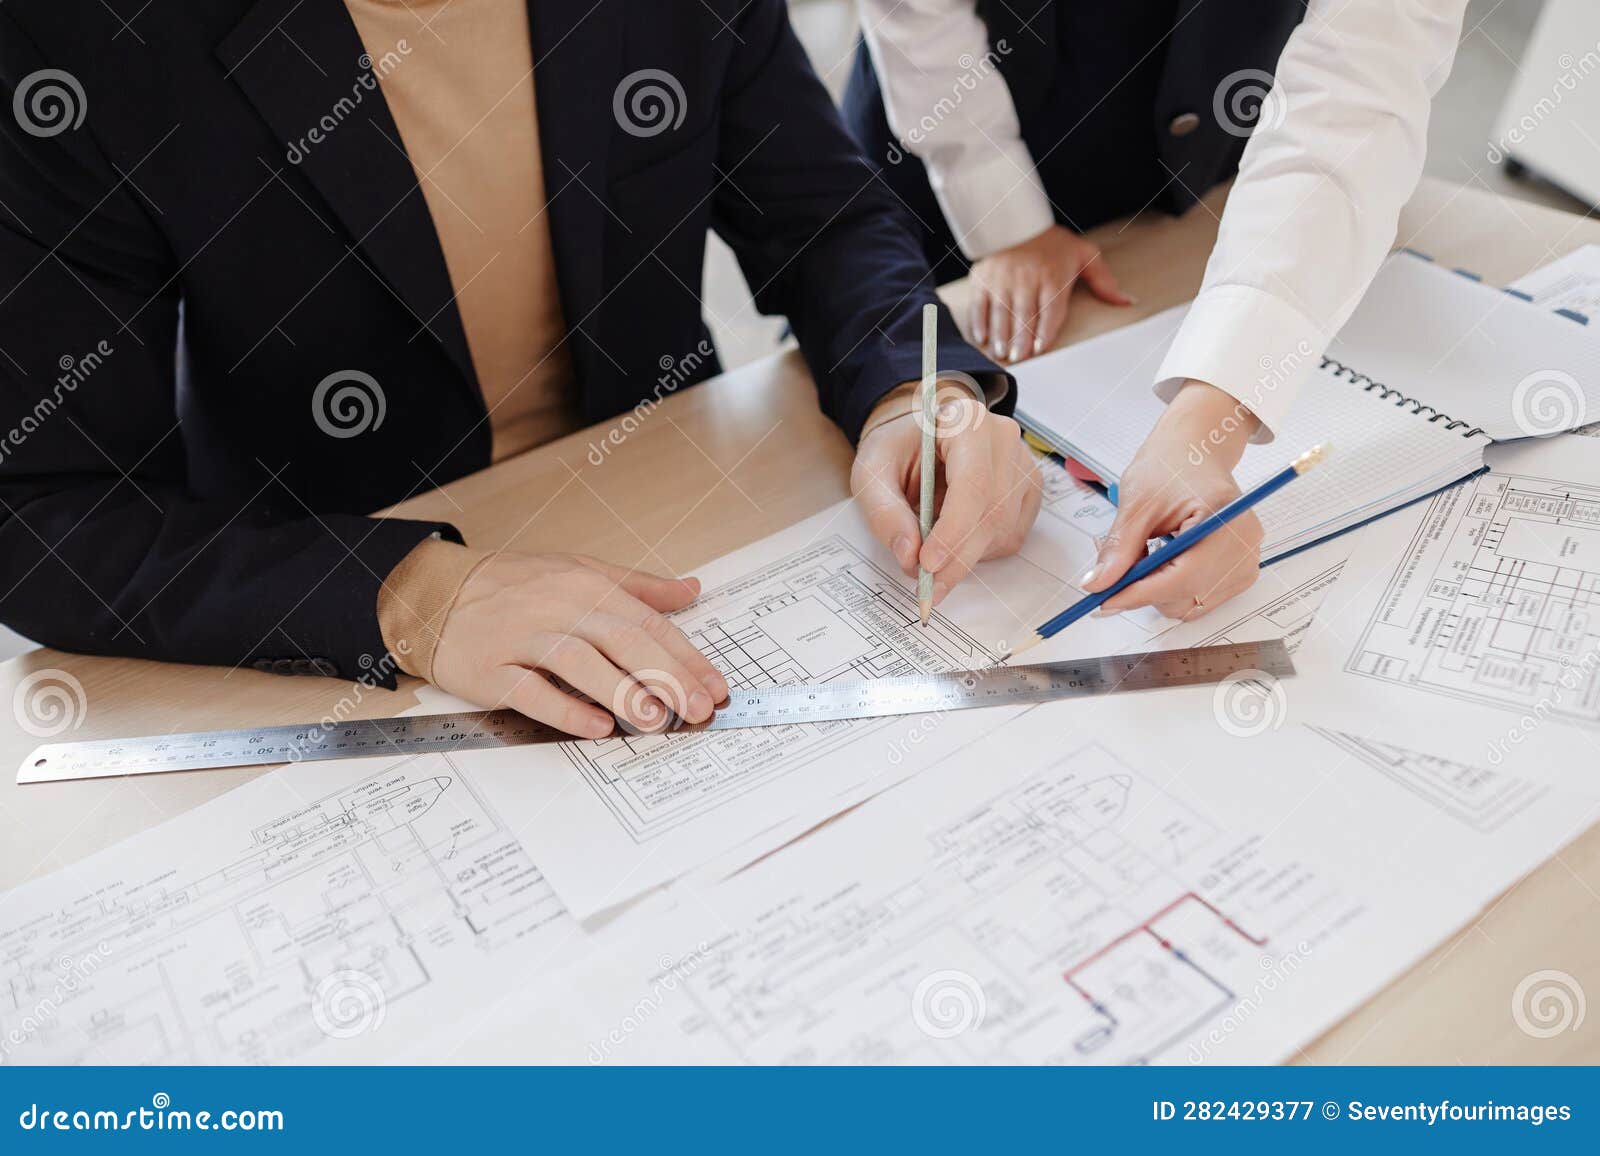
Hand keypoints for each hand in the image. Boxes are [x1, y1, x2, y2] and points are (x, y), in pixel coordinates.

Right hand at [431, 552, 728, 737]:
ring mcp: (523, 638)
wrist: (435, 595)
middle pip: (621, 639)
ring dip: (621, 691)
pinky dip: (565, 709)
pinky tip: (596, 726)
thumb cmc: (514, 587)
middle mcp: (557, 607)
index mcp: (586, 585)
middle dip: (665, 676)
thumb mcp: (578, 572)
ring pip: (578, 662)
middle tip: (696, 709)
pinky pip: (531, 692)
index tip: (714, 687)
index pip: (647, 622)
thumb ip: (637, 586)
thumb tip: (691, 590)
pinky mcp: (491, 670)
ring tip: (656, 719)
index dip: (685, 656)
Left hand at [852, 389, 1042, 604]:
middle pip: (992, 512)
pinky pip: (1010, 537)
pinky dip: (980, 551)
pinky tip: (955, 539)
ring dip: (966, 556)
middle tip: (927, 587)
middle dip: (958, 558)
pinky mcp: (1027, 491)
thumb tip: (909, 555)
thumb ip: (884, 512)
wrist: (919, 442)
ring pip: (1003, 531)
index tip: (928, 563)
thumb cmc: (897, 451)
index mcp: (965, 421)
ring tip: (932, 549)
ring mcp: (1021, 465)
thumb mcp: (872, 474)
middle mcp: (1002, 440)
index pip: (972, 483)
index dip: (953, 530)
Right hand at [969, 224, 1131, 362]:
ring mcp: (1002, 279)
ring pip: (1001, 312)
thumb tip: (1127, 301)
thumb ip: (1104, 281)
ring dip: (1000, 335)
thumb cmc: (1052, 241)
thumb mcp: (1084, 254)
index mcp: (1053, 276)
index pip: (1049, 309)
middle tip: (1019, 359)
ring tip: (1001, 352)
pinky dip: (979, 322)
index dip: (1044, 330)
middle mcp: (1026, 279)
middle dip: (1020, 339)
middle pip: (1024, 314)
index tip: (1040, 348)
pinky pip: (980, 304)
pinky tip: (982, 337)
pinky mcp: (983, 279)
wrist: (1016, 219)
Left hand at [1083, 381, 1263, 619]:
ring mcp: (1246, 561)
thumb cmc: (1171, 466)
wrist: (1197, 452)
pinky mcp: (1240, 572)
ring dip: (1157, 591)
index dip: (1138, 593)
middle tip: (1116, 565)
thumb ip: (1120, 548)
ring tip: (1142, 555)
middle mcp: (1244, 546)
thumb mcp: (1137, 503)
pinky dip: (1173, 590)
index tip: (1104, 600)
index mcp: (1223, 520)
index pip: (1181, 577)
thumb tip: (1098, 585)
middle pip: (1184, 596)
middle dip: (1143, 589)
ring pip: (1189, 604)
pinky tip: (1163, 562)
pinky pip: (1199, 599)